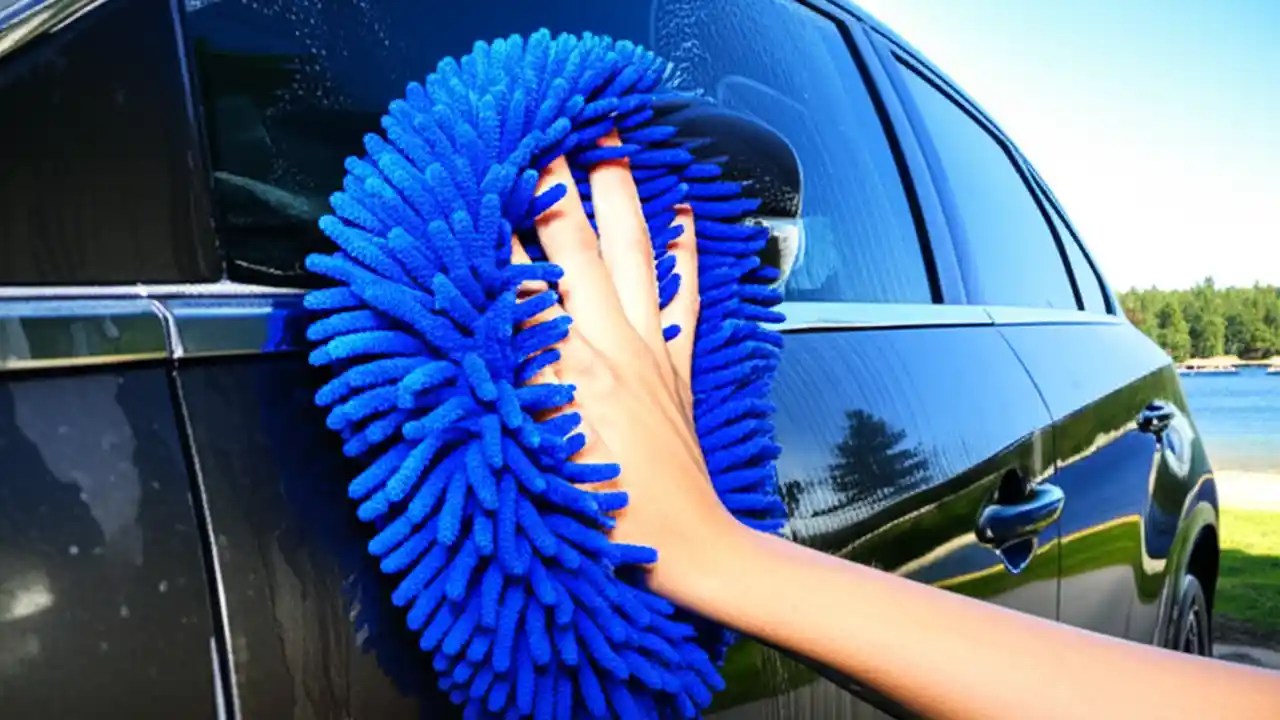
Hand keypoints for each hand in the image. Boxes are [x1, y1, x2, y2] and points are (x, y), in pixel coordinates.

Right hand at [515, 132, 740, 598]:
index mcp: (573, 367)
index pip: (529, 275)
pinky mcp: (677, 365)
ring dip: (621, 194)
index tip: (488, 177)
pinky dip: (686, 248)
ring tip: (612, 142)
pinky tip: (685, 208)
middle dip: (558, 183)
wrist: (688, 547)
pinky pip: (686, 293)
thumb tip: (492, 320)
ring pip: (635, 252)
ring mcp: (653, 350)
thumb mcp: (542, 456)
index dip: (505, 222)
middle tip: (545, 132)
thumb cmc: (608, 518)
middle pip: (580, 245)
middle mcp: (616, 344)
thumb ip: (516, 383)